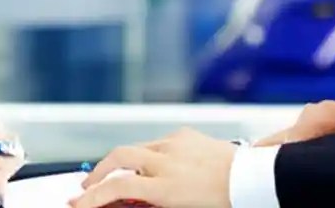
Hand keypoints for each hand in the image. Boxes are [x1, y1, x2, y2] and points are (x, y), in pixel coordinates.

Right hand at [72, 128, 233, 207]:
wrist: (254, 180)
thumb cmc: (225, 202)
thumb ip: (150, 204)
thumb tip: (129, 203)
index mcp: (166, 187)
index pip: (117, 187)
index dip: (93, 197)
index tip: (80, 204)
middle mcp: (167, 162)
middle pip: (117, 157)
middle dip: (97, 172)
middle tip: (87, 187)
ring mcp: (175, 144)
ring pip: (135, 147)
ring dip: (121, 161)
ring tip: (115, 174)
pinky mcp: (185, 134)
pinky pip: (158, 142)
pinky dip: (148, 153)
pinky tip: (151, 163)